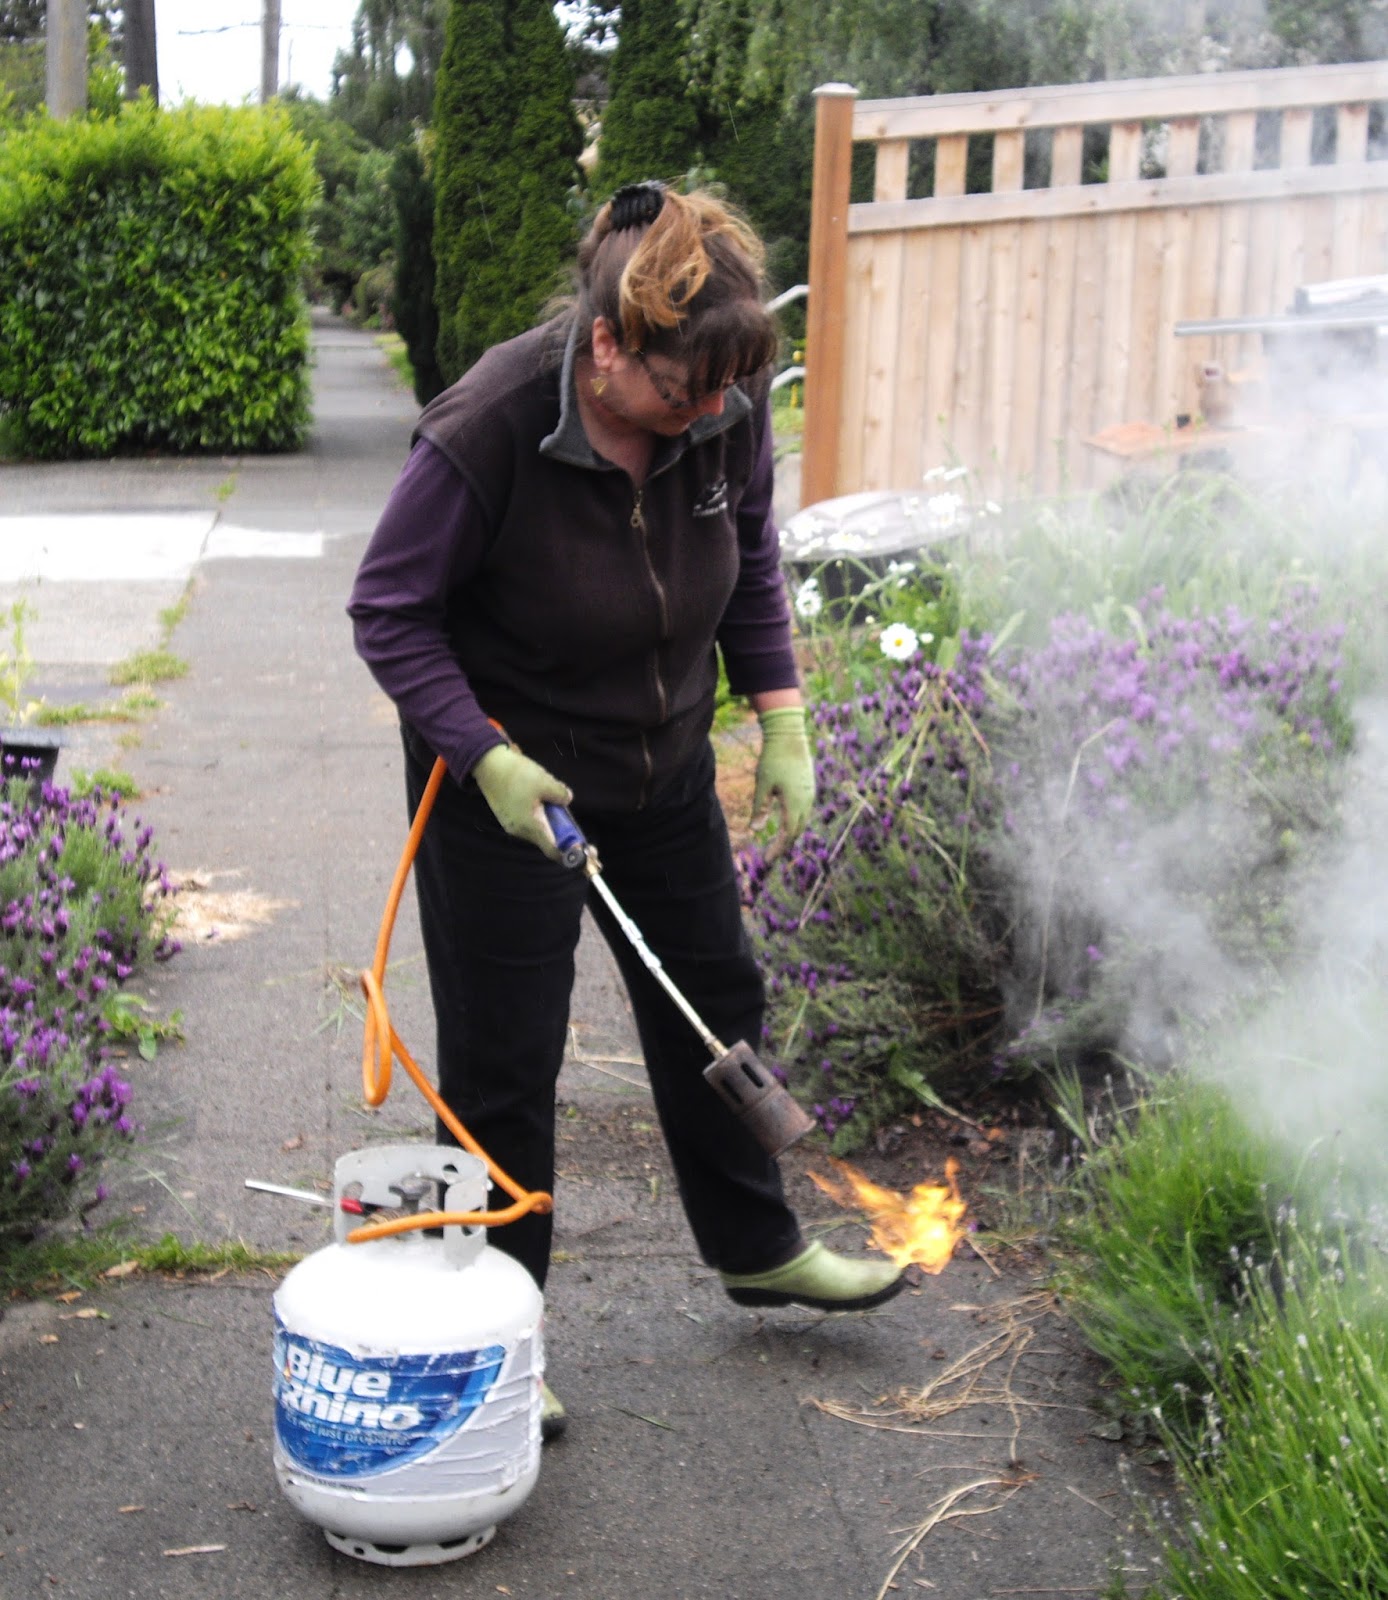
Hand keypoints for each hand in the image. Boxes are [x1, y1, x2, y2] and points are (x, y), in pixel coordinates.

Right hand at [472, 744, 572, 860]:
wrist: (487, 764)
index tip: (584, 851)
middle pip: (546, 841)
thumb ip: (561, 794)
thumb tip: (567, 800)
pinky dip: (539, 817)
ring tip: (554, 805)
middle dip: (562, 836)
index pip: (553, 850)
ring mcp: (511, 825)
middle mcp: (520, 831)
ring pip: (537, 831)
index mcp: (531, 826)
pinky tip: (542, 802)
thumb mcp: (546, 782)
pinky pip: (528, 823)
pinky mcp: (507, 817)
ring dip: (549, 824)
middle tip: (572, 825)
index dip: (570, 854)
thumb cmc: (516, 774)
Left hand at [750, 705, 814, 848]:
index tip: (767, 859)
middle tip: (771, 855)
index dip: (778, 848)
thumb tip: (755, 830)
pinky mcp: (809, 786)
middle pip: (797, 830)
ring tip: (778, 842)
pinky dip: (795, 820)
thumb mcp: (762, 784)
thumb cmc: (772, 758)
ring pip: (802, 820)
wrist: (789, 734)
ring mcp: (810, 793)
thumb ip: (760, 808)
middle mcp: (806, 801)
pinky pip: (804, 810)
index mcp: (795, 803)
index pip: (788, 834)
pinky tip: (785, 821)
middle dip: (784, 844)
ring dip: (791, 833)